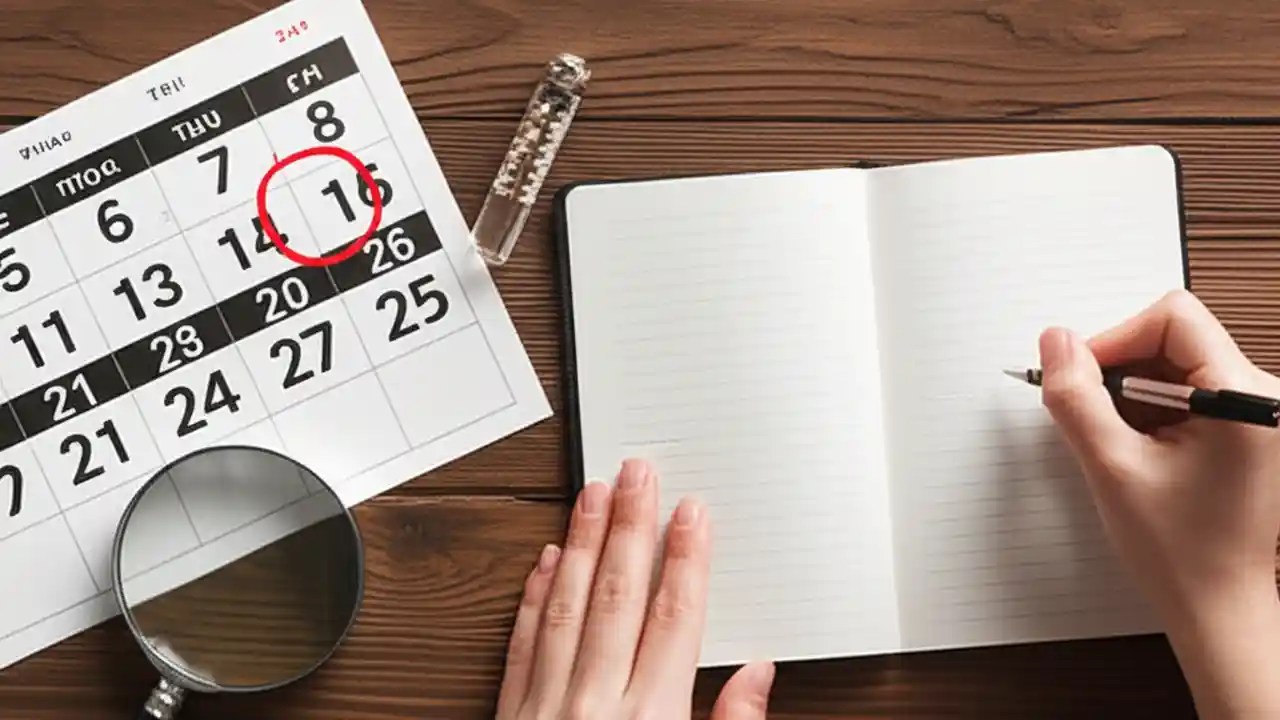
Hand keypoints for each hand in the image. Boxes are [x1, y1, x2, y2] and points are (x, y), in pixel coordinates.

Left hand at [496, 459, 774, 719]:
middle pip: (619, 597)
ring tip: (592, 495)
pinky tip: (547, 560)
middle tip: (638, 476)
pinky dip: (535, 598)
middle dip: (631, 527)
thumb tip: (758, 675)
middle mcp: (596, 705)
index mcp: (653, 718)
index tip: (691, 514)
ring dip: (583, 544)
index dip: (686, 560)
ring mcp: (547, 709)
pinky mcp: (512, 718)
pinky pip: (522, 646)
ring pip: (568, 608)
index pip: (675, 619)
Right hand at [1039, 289, 1279, 717]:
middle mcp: (1261, 397)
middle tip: (1092, 418)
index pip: (1173, 318)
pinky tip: (1137, 451)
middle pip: (1173, 337)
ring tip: (1119, 445)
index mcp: (1245, 398)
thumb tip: (1056, 342)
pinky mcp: (1242, 428)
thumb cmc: (1180, 553)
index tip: (1080, 376)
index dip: (1115, 338)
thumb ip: (1077, 398)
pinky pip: (1184, 390)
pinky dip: (1147, 410)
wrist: (1218, 609)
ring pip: (1174, 363)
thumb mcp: (1112, 468)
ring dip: (1130, 392)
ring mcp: (1255, 413)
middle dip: (1119, 368)